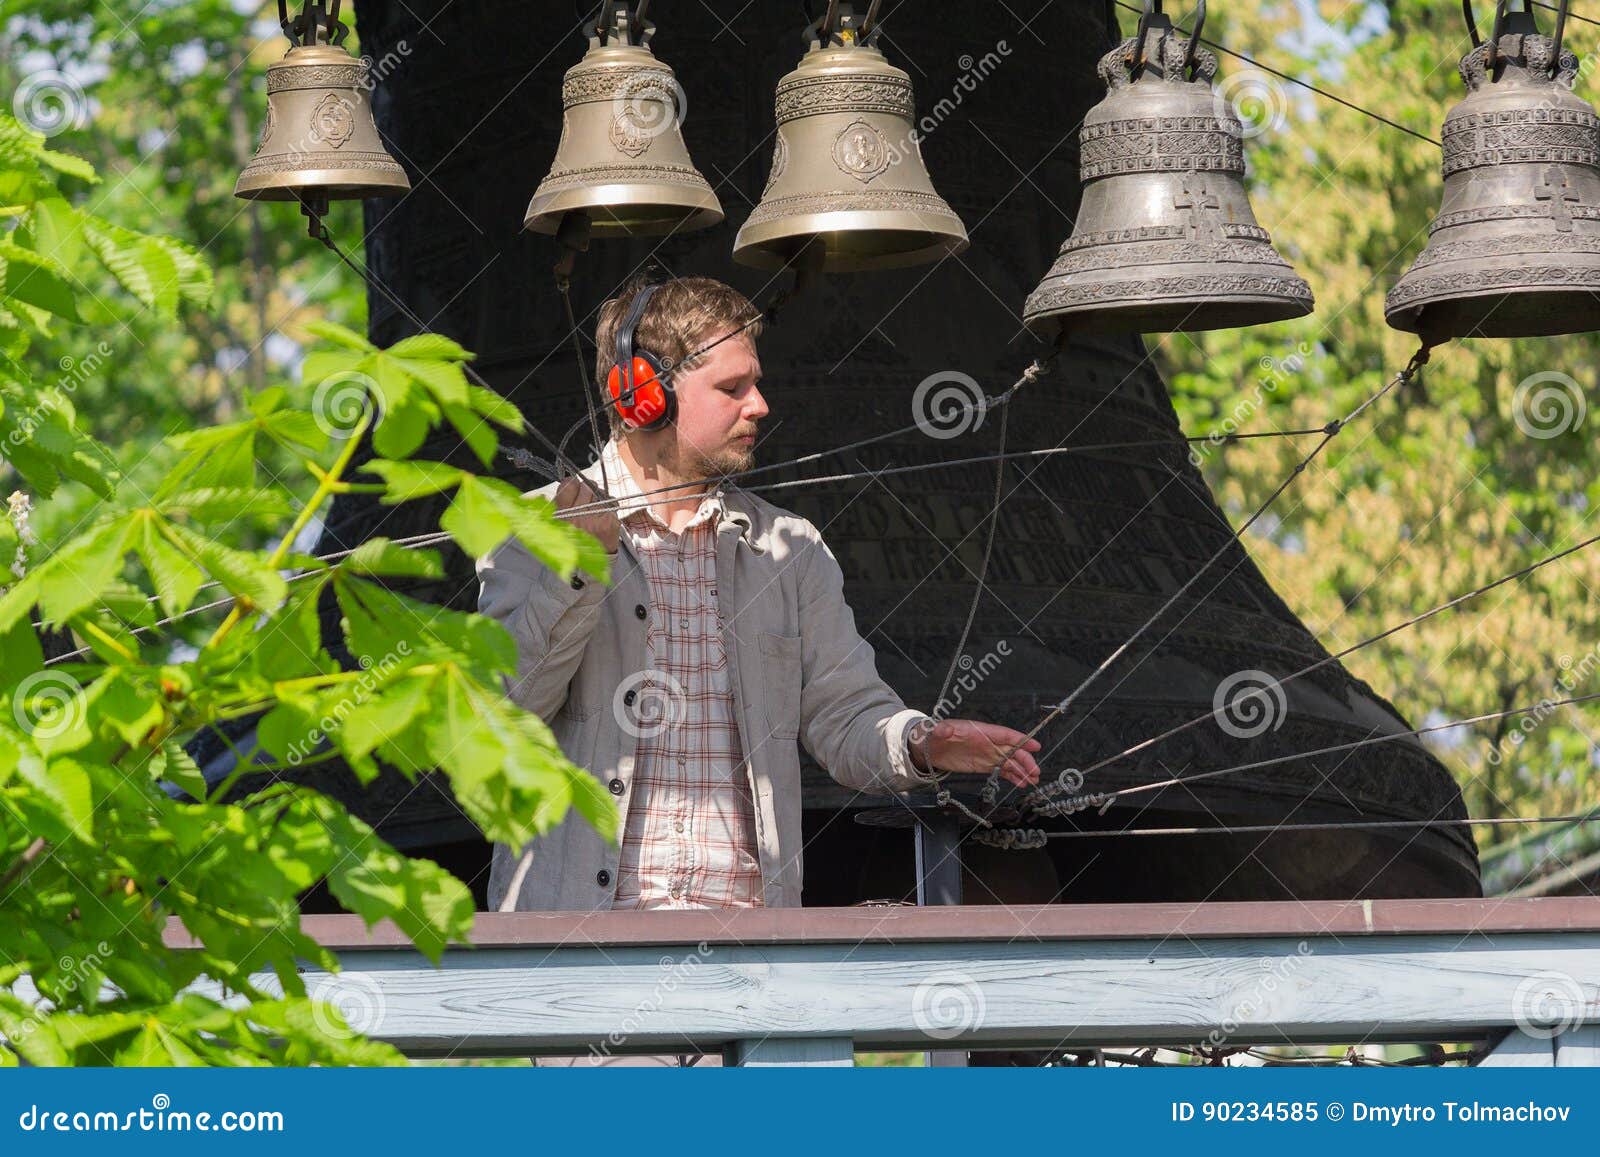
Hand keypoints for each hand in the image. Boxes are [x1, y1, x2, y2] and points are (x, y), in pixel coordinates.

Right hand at [553, 474, 617, 553]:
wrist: (588, 564)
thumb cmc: (571, 539)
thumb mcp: (557, 521)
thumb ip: (561, 501)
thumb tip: (571, 480)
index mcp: (561, 516)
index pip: (569, 485)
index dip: (573, 483)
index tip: (575, 487)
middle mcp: (577, 517)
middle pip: (587, 486)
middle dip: (587, 489)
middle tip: (587, 499)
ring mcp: (595, 520)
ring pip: (600, 493)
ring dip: (598, 496)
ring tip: (595, 508)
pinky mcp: (609, 523)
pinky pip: (611, 502)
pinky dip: (608, 504)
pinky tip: (604, 513)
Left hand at [908, 718, 1041, 788]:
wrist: (927, 747)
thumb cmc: (934, 735)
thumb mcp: (936, 731)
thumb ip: (942, 730)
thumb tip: (943, 729)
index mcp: (980, 731)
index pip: (1005, 734)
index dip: (1020, 740)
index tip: (1035, 746)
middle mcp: (988, 742)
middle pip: (1012, 750)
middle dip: (1025, 760)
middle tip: (1035, 773)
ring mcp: (987, 754)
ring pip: (1010, 762)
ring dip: (1022, 771)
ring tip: (1033, 782)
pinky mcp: (983, 765)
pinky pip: (1001, 771)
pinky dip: (1013, 777)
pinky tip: (1022, 784)